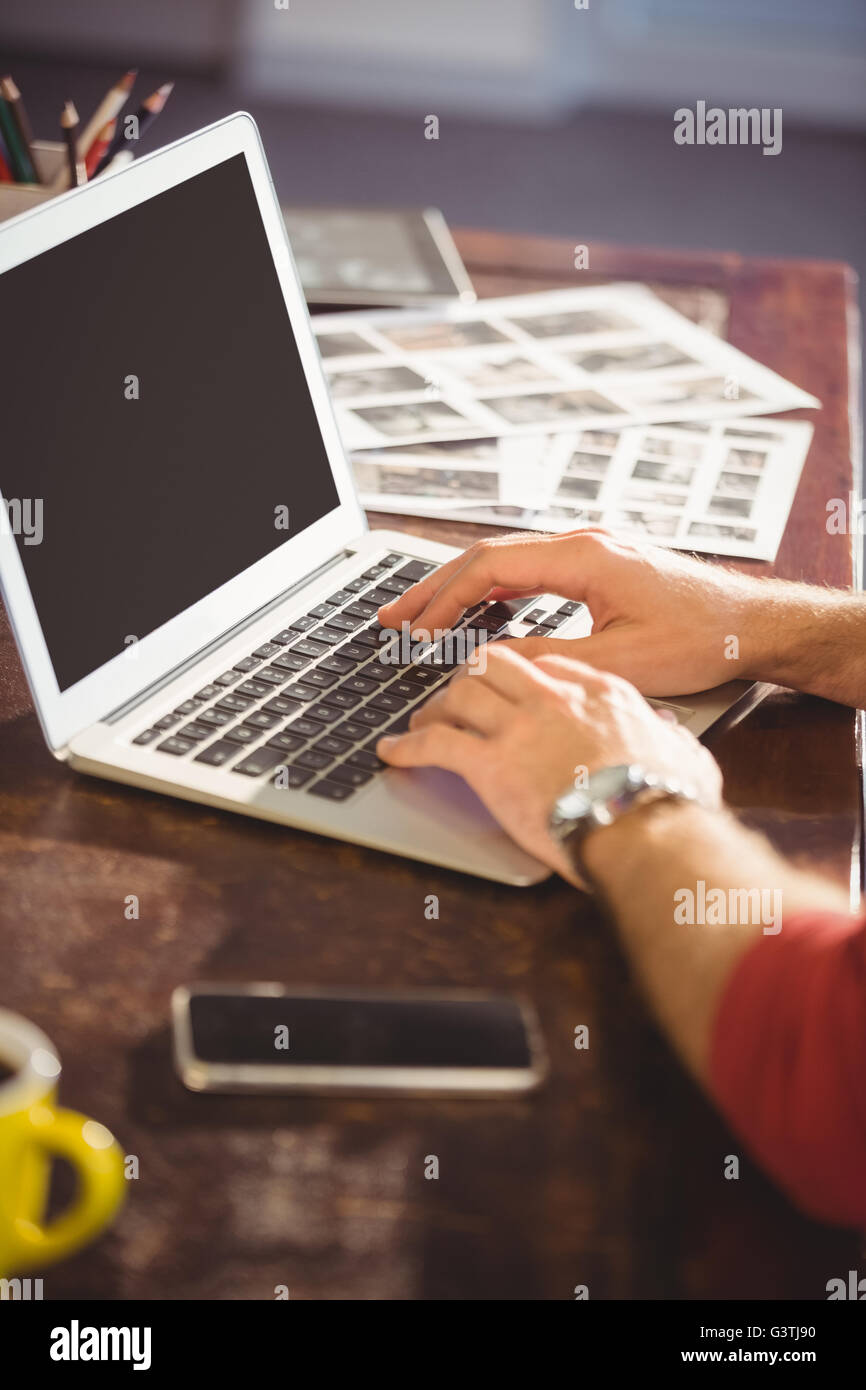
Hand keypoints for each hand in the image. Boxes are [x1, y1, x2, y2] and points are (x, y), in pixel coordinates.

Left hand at [377, 644, 722, 883]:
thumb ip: (669, 735)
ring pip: (459, 694)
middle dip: (468, 678)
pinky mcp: (490, 765)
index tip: (507, 687)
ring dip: (434, 709)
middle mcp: (553, 698)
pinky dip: (408, 747)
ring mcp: (519, 728)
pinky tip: (393, 752)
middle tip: (456, 696)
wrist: (644, 829)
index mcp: (598, 690)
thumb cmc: (667, 799)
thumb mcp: (684, 753)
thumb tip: (671, 734)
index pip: (544, 662)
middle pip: (493, 664)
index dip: (518, 673)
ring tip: (422, 724)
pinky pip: (435, 744)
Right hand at [378, 529, 764, 696]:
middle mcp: (583, 544)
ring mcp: (591, 552)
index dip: (443, 599)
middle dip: (434, 588)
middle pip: (488, 558)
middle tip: (391, 616)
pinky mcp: (599, 568)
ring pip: (506, 563)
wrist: (752, 625)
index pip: (490, 567)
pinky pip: (530, 572)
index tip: (414, 631)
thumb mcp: (621, 664)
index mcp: (584, 557)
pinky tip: (474, 614)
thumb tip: (493, 667)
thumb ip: (552, 662)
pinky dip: (493, 593)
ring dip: (460, 589)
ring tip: (418, 616)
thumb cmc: (702, 639)